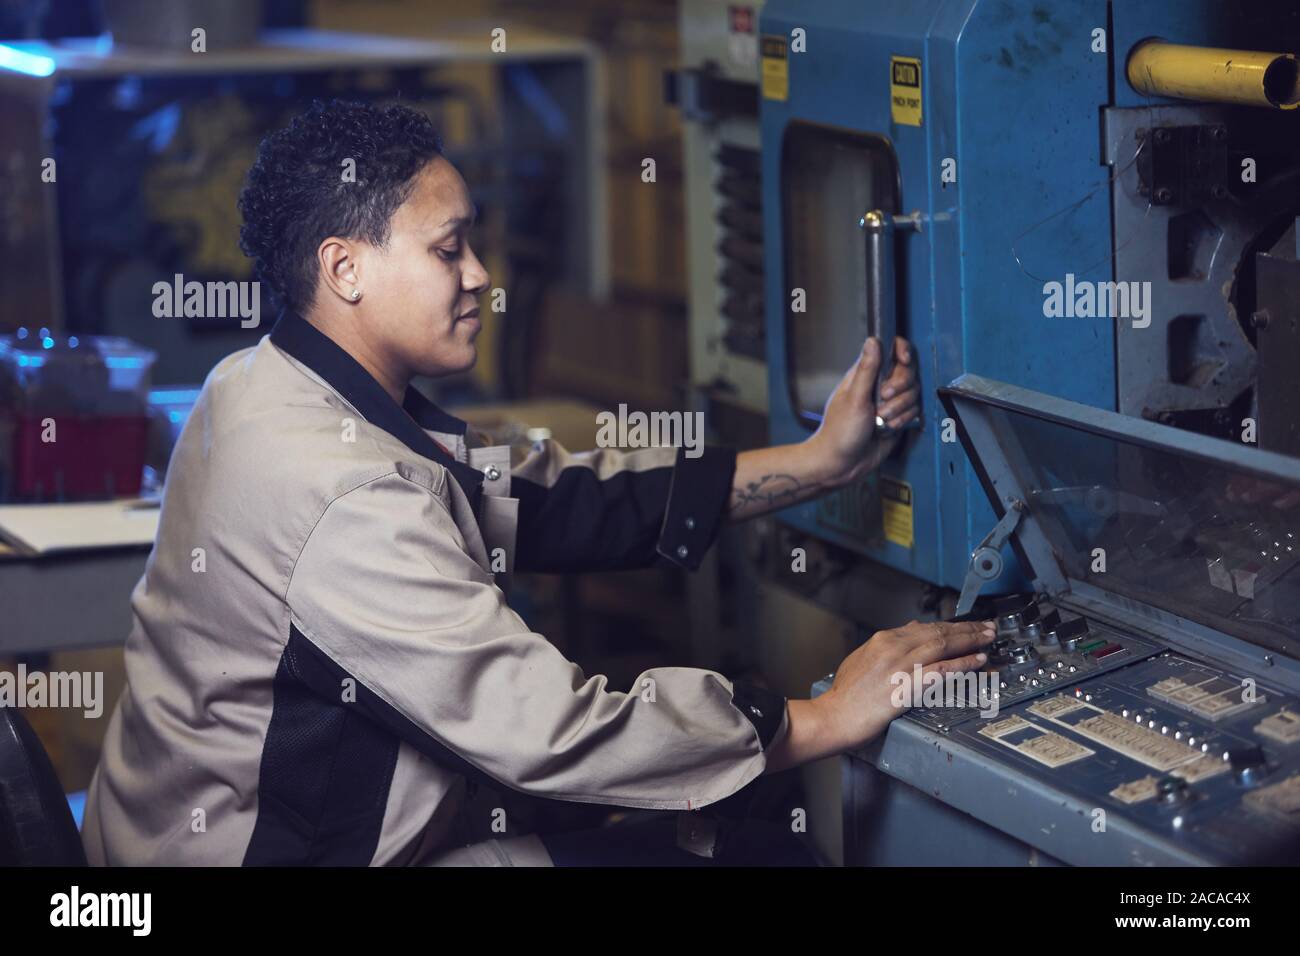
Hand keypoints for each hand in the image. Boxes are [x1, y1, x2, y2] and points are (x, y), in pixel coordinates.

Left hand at [806, 336, 919, 487]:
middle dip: (900, 388)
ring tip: (880, 419)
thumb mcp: (854, 398)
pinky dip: (903, 420)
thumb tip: (873, 341)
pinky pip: (913, 411)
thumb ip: (867, 370)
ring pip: (913, 393)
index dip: (903, 352)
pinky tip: (888, 427)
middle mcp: (879, 385)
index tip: (904, 361)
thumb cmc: (839, 433)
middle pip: (908, 372)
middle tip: (883, 400)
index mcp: (865, 374)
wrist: (842, 465)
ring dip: (899, 408)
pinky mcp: (898, 417)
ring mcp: (890, 402)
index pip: (891, 350)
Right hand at [817, 620, 995, 751]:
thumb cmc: (846, 695)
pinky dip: (962, 664)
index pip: (924, 627)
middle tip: (987, 627)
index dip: (950, 625)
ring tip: (989, 639)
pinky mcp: (905, 687)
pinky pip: (941, 671)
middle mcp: (892, 648)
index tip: (966, 625)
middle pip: (937, 632)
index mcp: (882, 640)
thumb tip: (910, 630)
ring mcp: (899, 666)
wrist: (833, 717)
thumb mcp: (862, 659)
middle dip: (966, 628)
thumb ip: (887, 645)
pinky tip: (977, 661)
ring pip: (942, 646)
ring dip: (970, 641)